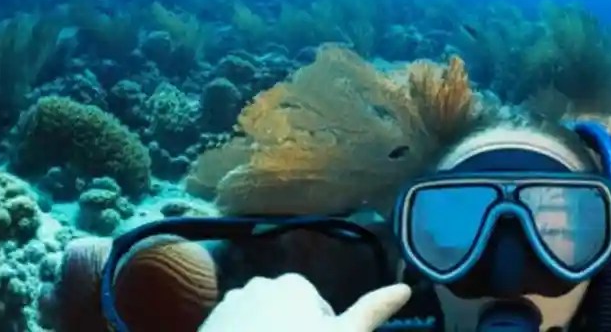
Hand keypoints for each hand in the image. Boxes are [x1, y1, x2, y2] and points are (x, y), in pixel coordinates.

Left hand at [199, 274, 410, 331]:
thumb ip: (371, 311)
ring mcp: (228, 304)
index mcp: (293, 285)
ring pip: (256, 322)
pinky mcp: (206, 325)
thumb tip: (404, 289)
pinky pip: (230, 330)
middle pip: (285, 313)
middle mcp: (258, 284)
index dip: (324, 331)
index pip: (316, 308)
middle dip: (290, 331)